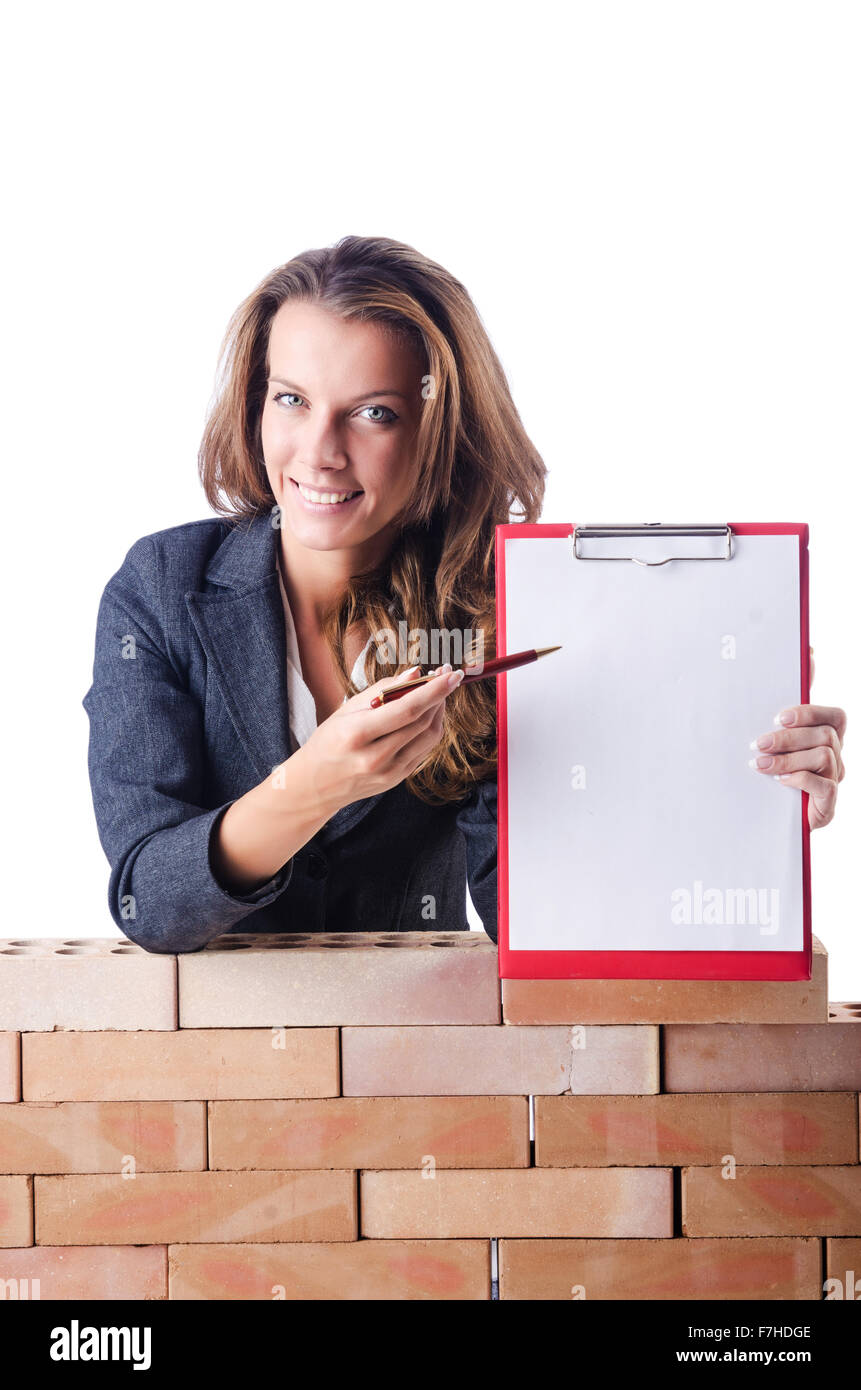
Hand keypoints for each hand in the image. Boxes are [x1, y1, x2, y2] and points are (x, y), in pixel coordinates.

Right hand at [295, 662, 461, 814]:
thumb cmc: (328, 741)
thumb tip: (415, 673)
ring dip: (439, 711)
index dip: (434, 690)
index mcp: (357, 734)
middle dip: (440, 695)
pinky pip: (424, 749)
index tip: (451, 674)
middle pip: (422, 721)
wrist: (316, 786)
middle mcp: (376, 757)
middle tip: (445, 675)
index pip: (406, 709)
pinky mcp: (398, 779)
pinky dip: (430, 727)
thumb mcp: (346, 709)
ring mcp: (390, 772)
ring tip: (437, 692)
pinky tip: (427, 713)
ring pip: (430, 736)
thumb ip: (382, 690)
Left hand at [749, 645, 846, 828]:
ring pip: (823, 756)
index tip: (779, 716)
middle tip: (758, 742)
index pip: (834, 716)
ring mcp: (834, 780)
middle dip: (789, 737)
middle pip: (825, 735)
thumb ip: (788, 697)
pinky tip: (779, 782)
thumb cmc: (772, 768)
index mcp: (825, 736)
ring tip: (759, 764)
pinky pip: (824, 786)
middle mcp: (835, 756)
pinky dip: (800, 780)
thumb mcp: (774, 733)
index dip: (810, 712)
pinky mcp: (828, 804)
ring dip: (788, 759)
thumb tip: (808, 651)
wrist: (765, 816)